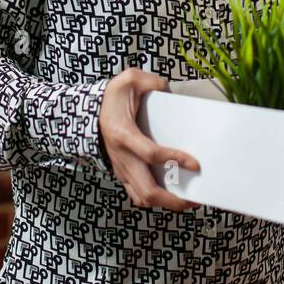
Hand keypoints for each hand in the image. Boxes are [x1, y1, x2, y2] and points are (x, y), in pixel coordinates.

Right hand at [98, 67, 201, 211]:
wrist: (88, 112)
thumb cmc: (112, 97)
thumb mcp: (131, 79)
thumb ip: (153, 83)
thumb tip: (172, 93)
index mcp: (123, 134)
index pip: (150, 154)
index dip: (174, 159)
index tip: (195, 164)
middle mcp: (121, 156)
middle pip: (147, 190)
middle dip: (172, 200)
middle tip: (194, 200)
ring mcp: (121, 168)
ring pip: (142, 197)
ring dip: (165, 204)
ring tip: (187, 201)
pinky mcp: (122, 173)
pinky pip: (137, 194)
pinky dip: (154, 200)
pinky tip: (171, 195)